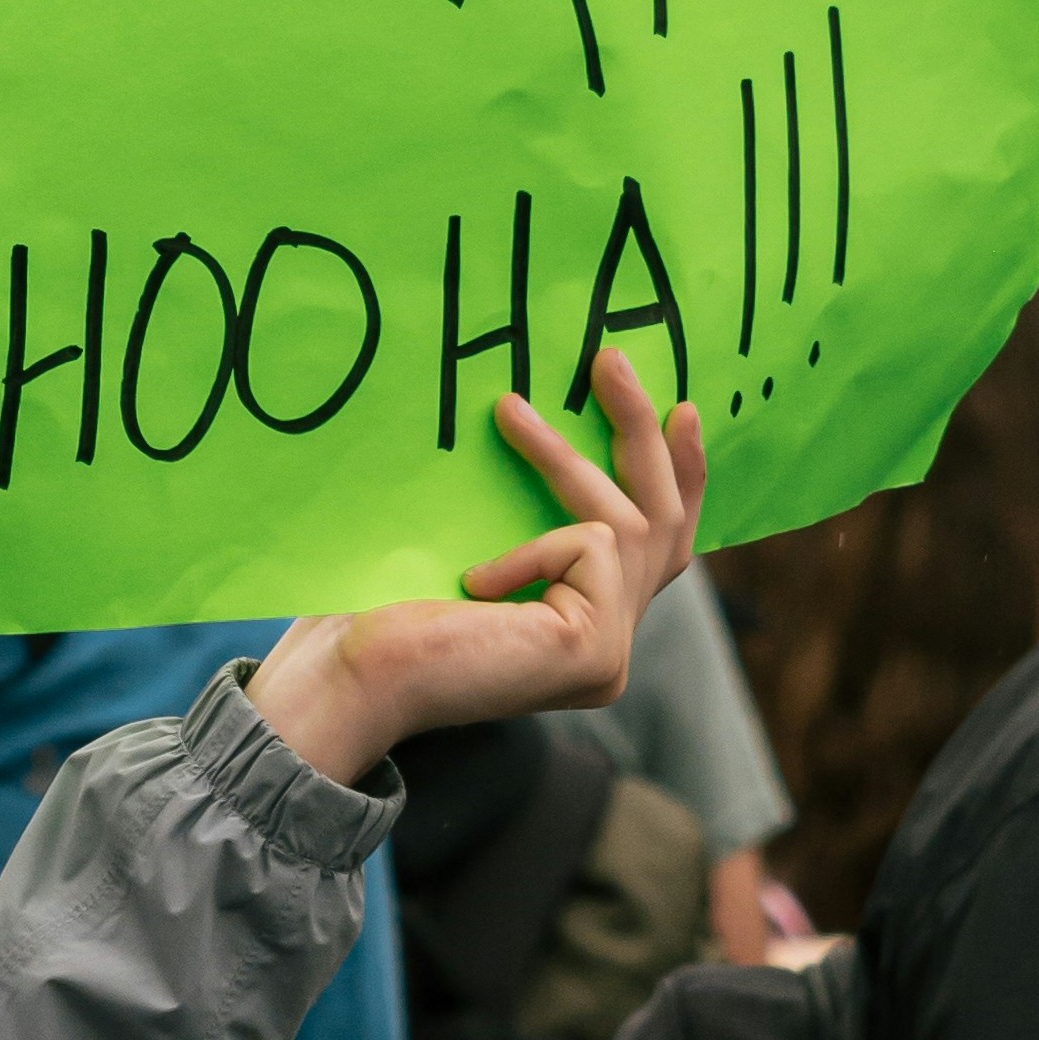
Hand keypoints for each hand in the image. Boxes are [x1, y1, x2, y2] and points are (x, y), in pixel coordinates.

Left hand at [250, 351, 705, 794]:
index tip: (685, 412)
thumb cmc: (383, 616)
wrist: (353, 680)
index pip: (659, 551)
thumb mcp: (478, 552)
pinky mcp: (596, 651)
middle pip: (664, 525)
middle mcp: (607, 650)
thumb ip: (532, 523)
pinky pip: (588, 545)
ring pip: (625, 522)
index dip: (682, 478)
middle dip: (646, 437)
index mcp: (582, 631)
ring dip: (564, 455)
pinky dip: (533, 548)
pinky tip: (476, 584)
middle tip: (612, 359)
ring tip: (507, 408)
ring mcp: (609, 656)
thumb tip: (538, 420)